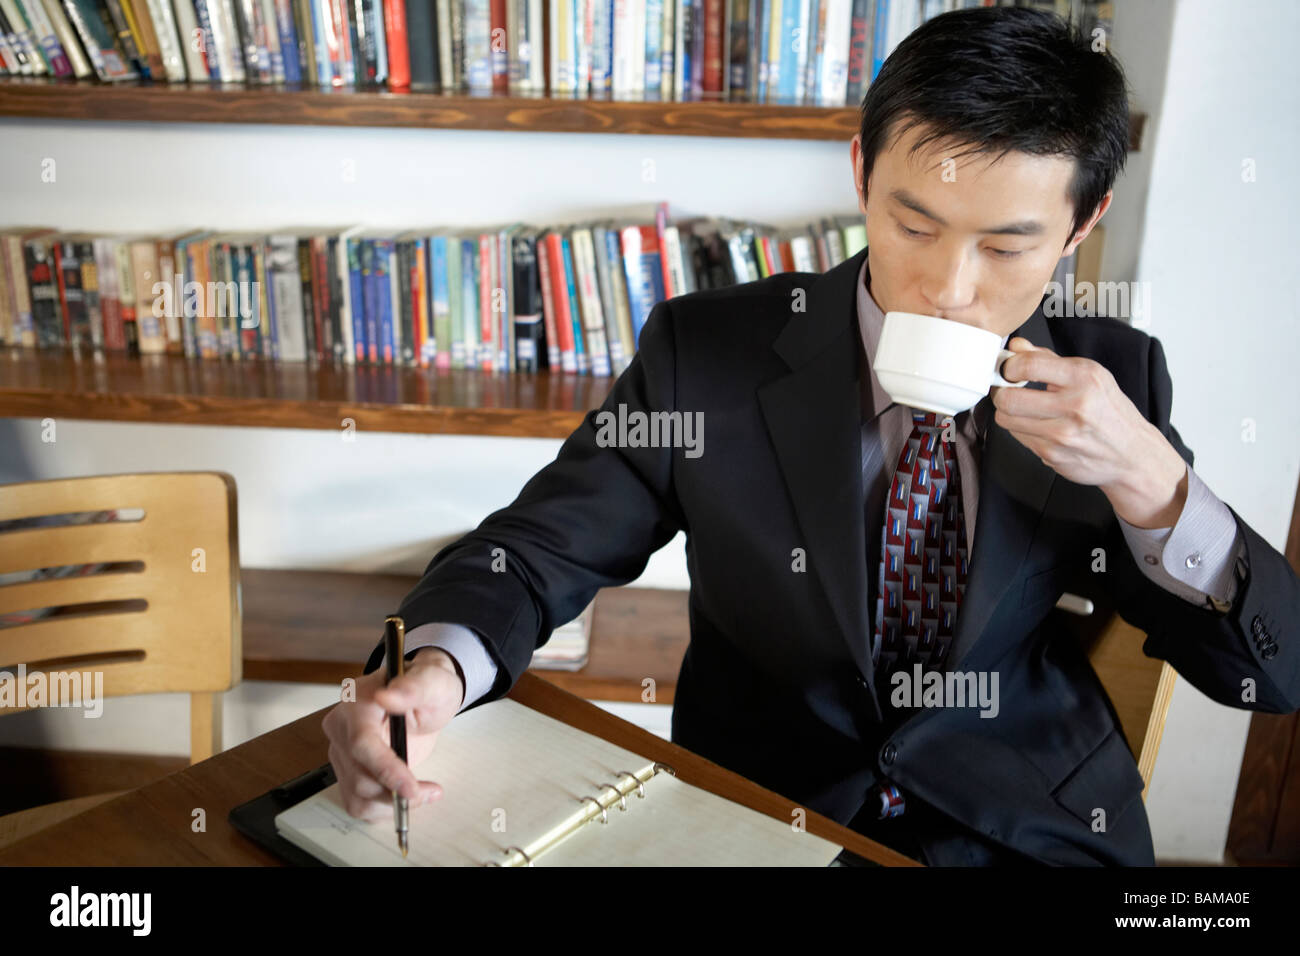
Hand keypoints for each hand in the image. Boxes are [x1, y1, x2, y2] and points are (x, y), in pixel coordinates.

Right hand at [321, 647, 464, 821]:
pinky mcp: (350, 772)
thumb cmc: (428, 686)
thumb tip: (388, 696)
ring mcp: (343, 754)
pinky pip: (359, 803)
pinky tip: (407, 797)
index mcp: (356, 704)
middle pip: (358, 776)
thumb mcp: (432, 681)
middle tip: (430, 791)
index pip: (361, 743)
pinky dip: (384, 808)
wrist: (425, 697)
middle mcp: (342, 730)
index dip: (384, 769)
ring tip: (424, 793)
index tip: (411, 787)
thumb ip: (413, 687)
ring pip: (357, 795)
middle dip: (395, 791)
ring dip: (391, 804)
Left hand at [992, 337, 1188, 528]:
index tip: (1008, 370)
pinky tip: (1039, 427)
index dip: (1008, 367)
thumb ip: (1047, 359)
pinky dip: (1022, 431)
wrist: (1132, 454)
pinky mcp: (1053, 454)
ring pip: (1007, 419)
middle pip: (1009, 398)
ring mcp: (1062, 433)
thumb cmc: (1110, 412)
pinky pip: (1018, 437)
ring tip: (1025, 409)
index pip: (1027, 365)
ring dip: (1009, 413)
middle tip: (1008, 391)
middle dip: (1002, 393)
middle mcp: (1075, 405)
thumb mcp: (1089, 376)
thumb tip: (1016, 346)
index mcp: (1084, 377)